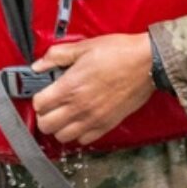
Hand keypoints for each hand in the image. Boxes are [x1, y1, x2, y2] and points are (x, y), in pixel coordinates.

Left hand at [31, 34, 155, 145]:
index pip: (38, 105)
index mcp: (70, 87)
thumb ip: (57, 55)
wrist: (148, 63)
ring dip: (59, 127)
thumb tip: (38, 64)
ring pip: (62, 137)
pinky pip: (84, 140)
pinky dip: (78, 134)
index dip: (38, 98)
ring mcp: (93, 119)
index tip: (43, 93)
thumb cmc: (119, 53)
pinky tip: (81, 121)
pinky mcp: (107, 125)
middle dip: (44, 116)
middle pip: (46, 126)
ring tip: (64, 115)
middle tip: (50, 106)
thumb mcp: (84, 47)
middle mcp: (79, 107)